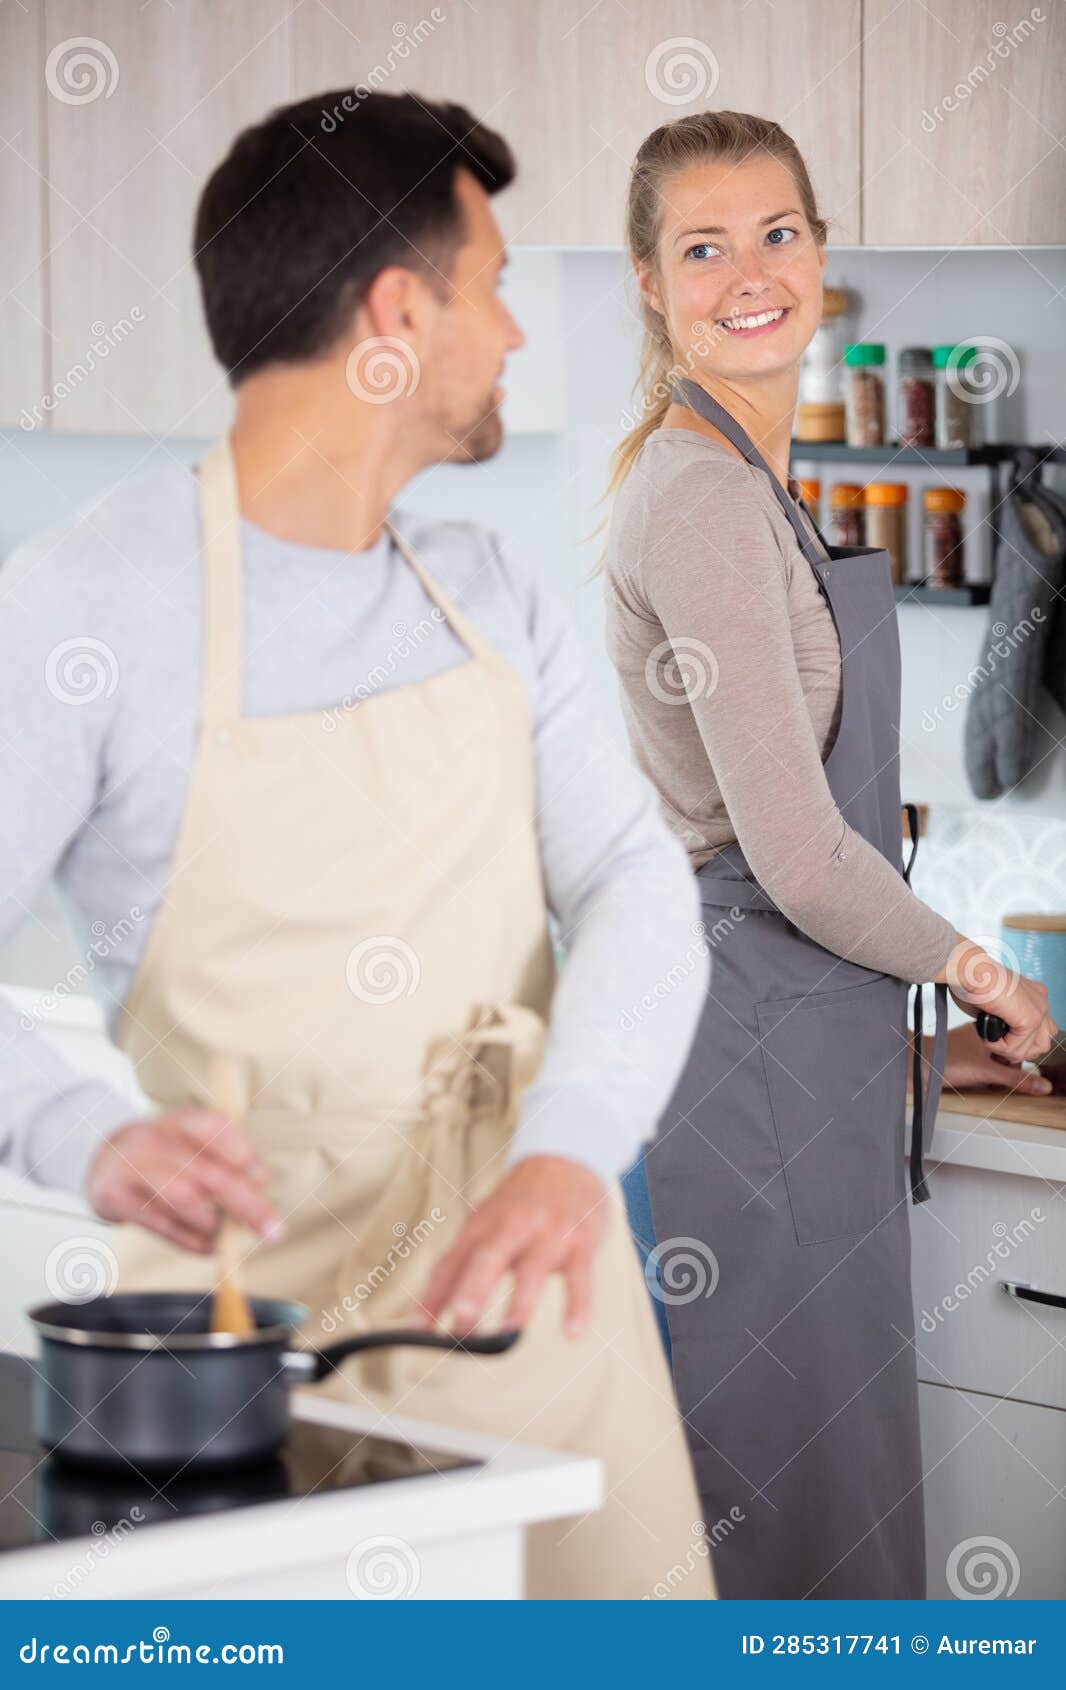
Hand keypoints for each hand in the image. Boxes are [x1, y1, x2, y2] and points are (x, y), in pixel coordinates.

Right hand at [87, 1109, 282, 1253]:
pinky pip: (158, 1222)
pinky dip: (189, 1240)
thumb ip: (226, 1161)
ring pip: (182, 1197)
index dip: (242, 1152)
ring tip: (226, 1238)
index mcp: (180, 1121)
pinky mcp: (113, 1195)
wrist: (101, 1161)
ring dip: (213, 1223)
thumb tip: (259, 1180)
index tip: (261, 1178)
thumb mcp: (192, 1147)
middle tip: (274, 1232)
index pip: (214, 1126)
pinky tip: (207, 1247)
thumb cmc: (164, 1157)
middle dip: (246, 1205)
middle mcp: (155, 1138)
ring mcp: (130, 1165)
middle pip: (208, 1172)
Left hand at [416, 1154, 608, 1339]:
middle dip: (473, 1290)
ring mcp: (548, 1234)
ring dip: (520, 1303)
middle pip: (488, 1258)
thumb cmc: (522, 1201)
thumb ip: (464, 1262)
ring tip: (509, 1334)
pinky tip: (573, 1332)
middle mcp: (512, 1226)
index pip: (452, 1262)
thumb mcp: (487, 1220)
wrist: (567, 1159)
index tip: (420, 1330)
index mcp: (483, 1224)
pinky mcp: (580, 1243)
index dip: (434, 1295)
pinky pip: (580, 1277)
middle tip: (461, 1323)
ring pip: (533, 1270)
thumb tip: (428, 1310)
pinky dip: (578, 1305)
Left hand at [937, 1022, 1052, 1096]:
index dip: (1018, 1058)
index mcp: (987, 1028)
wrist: (915, 1066)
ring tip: (982, 1076)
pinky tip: (973, 1078)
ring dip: (993, 1071)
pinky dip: (982, 1074)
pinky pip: (982, 1066)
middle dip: (1005, 1066)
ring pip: (994, 1060)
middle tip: (994, 1073)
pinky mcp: (962, 1056)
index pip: (1017, 1043)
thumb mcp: (987, 1071)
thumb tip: (1041, 1085)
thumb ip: (1015, 1079)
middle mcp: (979, 1034)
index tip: (1012, 1068)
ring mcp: (970, 1045)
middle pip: (1007, 1053)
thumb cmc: (945, 1060)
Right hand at [944, 940, 1057, 1064]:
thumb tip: (997, 1036)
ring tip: (990, 1042)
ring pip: (1033, 1048)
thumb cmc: (971, 980)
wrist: (969, 969)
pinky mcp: (1031, 1018)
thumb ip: (1002, 1020)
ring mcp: (1038, 1010)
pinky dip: (999, 1047)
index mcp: (1033, 995)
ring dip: (1009, 1051)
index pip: (1040, 1029)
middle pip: (1043, 1042)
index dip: (1021, 1043)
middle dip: (1021, 1051)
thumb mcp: (992, 1003)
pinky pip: (1017, 1047)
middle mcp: (1040, 1000)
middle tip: (999, 1051)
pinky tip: (987, 1037)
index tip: (1000, 1045)